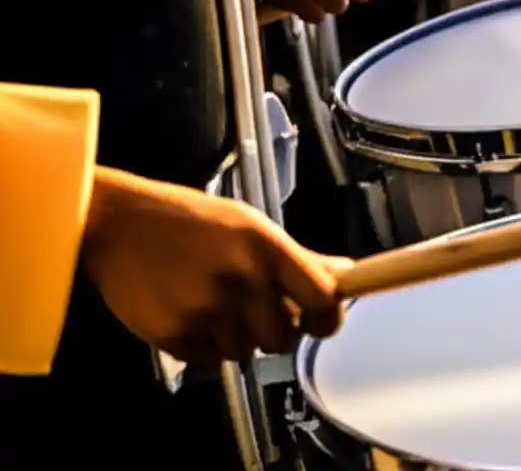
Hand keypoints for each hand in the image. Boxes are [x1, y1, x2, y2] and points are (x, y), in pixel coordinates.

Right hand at [81, 166, 351, 364]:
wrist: (116, 222)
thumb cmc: (188, 220)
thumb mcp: (250, 226)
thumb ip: (297, 258)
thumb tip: (344, 273)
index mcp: (266, 248)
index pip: (322, 299)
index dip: (327, 319)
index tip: (321, 322)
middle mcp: (240, 280)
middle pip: (284, 338)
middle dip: (274, 330)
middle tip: (253, 309)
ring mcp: (205, 310)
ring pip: (245, 353)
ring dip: (235, 338)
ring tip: (213, 304)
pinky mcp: (173, 334)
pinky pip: (207, 360)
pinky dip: (202, 345)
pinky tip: (189, 312)